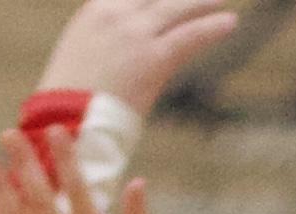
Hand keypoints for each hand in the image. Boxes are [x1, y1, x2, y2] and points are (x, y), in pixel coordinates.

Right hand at [41, 0, 243, 110]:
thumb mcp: (83, 50)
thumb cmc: (70, 96)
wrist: (64, 119)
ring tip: (220, 1)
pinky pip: (190, 36)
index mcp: (97, 9)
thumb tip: (129, 41)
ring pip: (177, 7)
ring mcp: (136, 33)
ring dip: (202, 3)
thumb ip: (108, 35)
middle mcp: (116, 13)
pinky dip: (213, 28)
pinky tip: (231, 23)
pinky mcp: (153, 57)